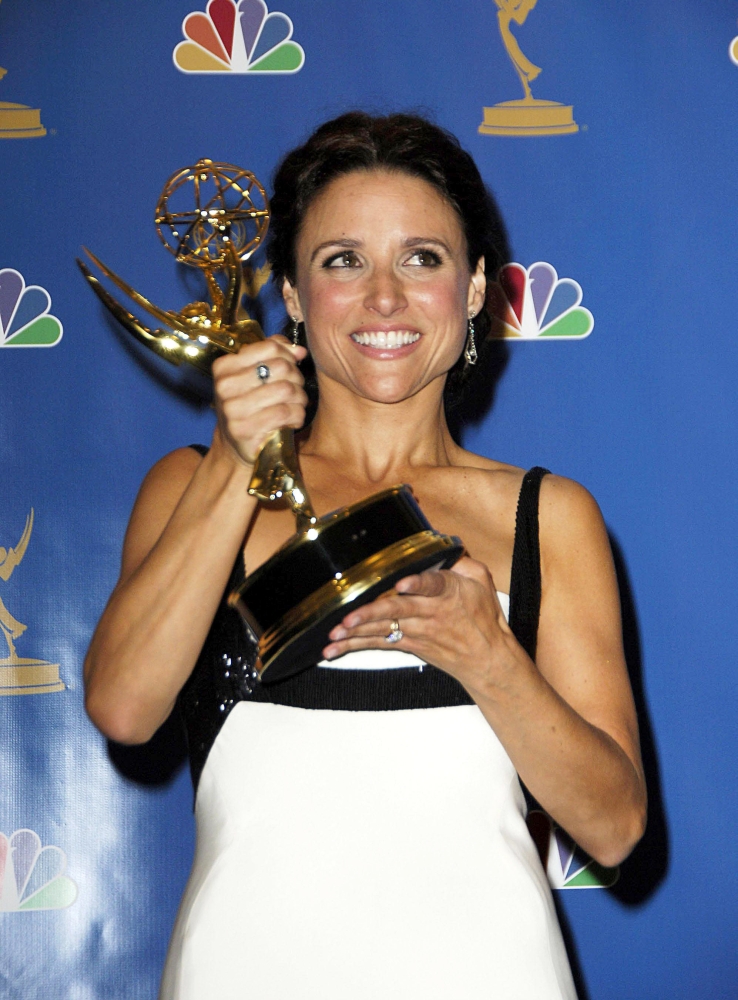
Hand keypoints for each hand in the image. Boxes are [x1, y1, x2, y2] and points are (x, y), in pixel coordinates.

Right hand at [212, 335, 307, 467]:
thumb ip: (275, 355)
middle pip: (281, 367)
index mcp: (224, 367)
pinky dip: (297, 415)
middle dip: (296, 378)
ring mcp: (232, 409)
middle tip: (295, 390)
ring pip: (286, 389)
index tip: (290, 367)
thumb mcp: (256, 376)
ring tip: (296, 405)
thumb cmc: (251, 405)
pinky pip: (285, 412)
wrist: (237, 445)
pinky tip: (293, 419)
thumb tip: (300, 350)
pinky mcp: (243, 430)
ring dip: (299, 398)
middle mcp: (224, 386)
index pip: (270, 347)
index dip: (288, 356)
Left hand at [323, 556, 521, 692]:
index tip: (401, 584)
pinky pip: (378, 644)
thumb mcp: (481, 580)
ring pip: (383, 629)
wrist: (487, 659)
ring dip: (356, 632)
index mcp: (448, 592)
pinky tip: (333, 649)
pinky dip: (354, 646)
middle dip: (371, 614)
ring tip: (335, 634)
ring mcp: (417, 631)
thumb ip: (459, 561)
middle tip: (348, 618)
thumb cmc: (484, 617)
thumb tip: (436, 546)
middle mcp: (429, 612)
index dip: (417, 583)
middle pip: (398, 610)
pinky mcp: (408, 644)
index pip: (432, 585)